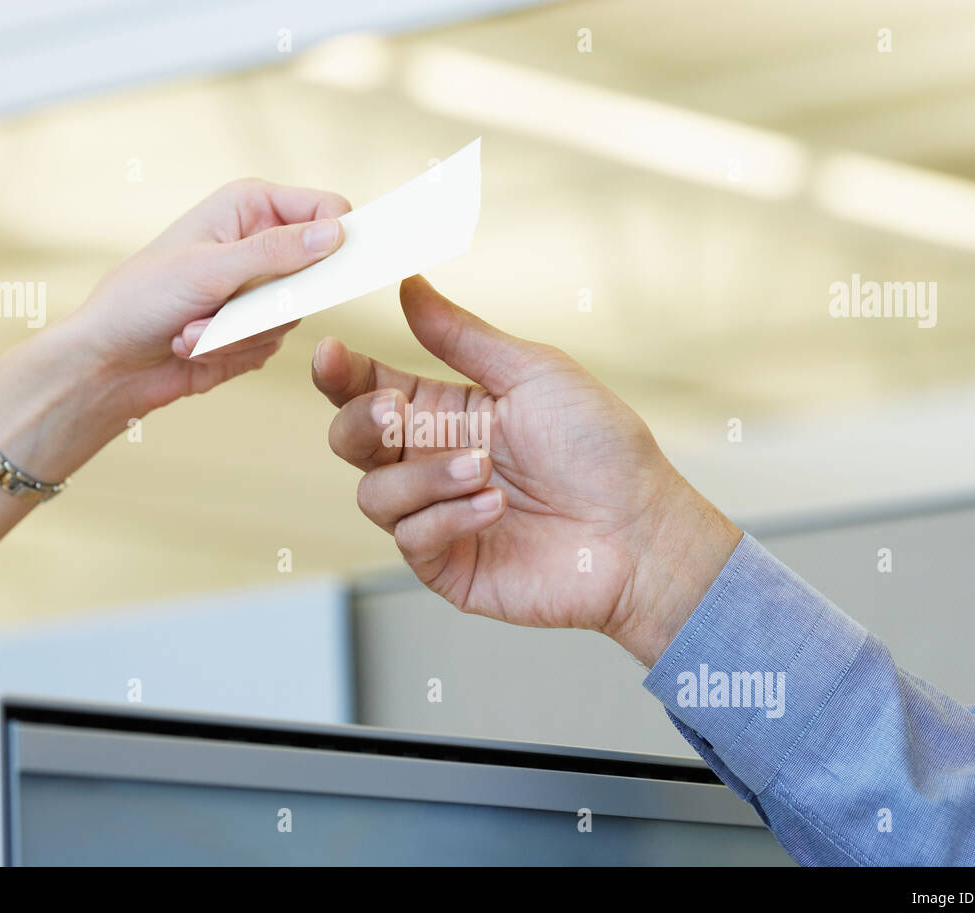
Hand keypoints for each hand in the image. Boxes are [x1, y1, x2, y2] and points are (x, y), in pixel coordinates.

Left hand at [0, 179, 348, 484]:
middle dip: (270, 302)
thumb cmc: (141, 298)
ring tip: (192, 331)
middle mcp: (261, 242)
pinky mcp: (254, 328)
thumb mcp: (211, 269)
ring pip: (294, 314)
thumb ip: (278, 252)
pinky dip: (232, 350)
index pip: (327, 210)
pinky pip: (273, 343)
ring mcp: (259, 288)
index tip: (345, 268)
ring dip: (241, 331)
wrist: (108, 361)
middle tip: (231, 310)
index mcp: (251, 206)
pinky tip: (193, 345)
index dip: (342, 237)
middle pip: (317, 271)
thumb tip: (337, 234)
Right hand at [311, 276, 740, 665]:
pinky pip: (411, 539)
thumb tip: (410, 285)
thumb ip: (463, 337)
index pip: (369, 388)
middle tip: (397, 411)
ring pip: (375, 495)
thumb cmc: (601, 449)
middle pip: (351, 441)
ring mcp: (436, 516)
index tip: (332, 352)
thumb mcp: (534, 374)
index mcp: (446, 412)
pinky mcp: (447, 565)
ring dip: (423, 476)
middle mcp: (430, 463)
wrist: (641, 530)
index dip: (341, 373)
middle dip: (362, 422)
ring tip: (484, 468)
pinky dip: (447, 517)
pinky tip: (494, 507)